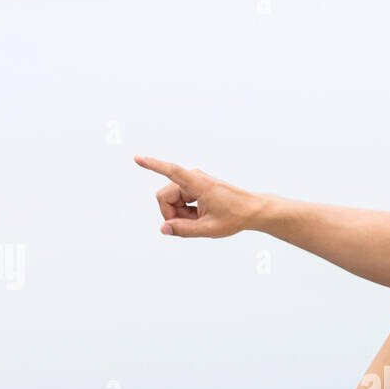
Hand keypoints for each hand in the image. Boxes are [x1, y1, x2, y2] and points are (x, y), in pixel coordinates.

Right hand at [134, 155, 260, 237]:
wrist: (252, 210)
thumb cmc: (235, 217)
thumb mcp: (209, 229)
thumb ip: (184, 230)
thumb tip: (163, 228)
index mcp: (198, 184)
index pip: (171, 171)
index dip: (153, 165)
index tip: (137, 158)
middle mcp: (193, 178)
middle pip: (164, 197)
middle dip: (172, 215)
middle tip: (192, 225)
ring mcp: (193, 182)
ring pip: (171, 201)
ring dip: (180, 215)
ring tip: (200, 220)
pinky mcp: (194, 186)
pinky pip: (179, 201)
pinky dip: (185, 213)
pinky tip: (200, 217)